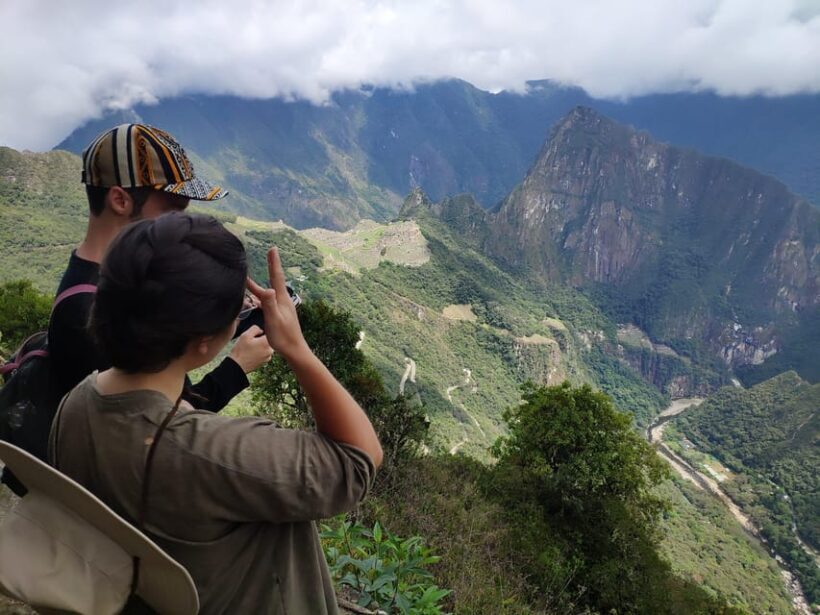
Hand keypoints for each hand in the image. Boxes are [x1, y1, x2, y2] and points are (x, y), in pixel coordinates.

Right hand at [229, 325, 273, 372]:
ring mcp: (268, 357)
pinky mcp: (265, 362)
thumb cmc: (240, 350)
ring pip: (265, 346)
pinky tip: (251, 354)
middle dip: (260, 339)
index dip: (260, 332)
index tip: (254, 336)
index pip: (268, 332)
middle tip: (251, 343)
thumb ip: (255, 328)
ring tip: (250, 349)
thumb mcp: (245, 335)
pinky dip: (259, 352)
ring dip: (260, 346)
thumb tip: (261, 330)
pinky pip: (264, 353)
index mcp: (267, 342)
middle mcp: (270, 350)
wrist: (237, 366)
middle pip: (267, 339)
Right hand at [247, 247, 308, 362]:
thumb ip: (270, 304)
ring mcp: (282, 307)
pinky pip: (268, 301)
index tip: (273, 248)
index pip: (276, 276)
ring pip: (269, 292)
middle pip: (274, 280)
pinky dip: (261, 297)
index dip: (274, 262)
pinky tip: (255, 300)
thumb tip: (267, 289)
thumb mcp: (274, 319)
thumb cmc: (283, 337)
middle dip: (271, 267)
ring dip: (260, 284)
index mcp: (282, 299)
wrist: (294, 350)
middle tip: (270, 252)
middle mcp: (283, 300)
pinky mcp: (279, 314)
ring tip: (248, 280)